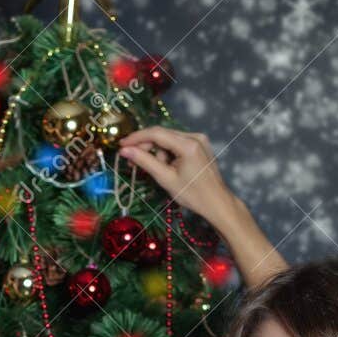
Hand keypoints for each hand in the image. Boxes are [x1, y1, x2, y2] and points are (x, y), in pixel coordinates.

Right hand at [116, 125, 235, 227]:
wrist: (216, 202)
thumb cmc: (192, 195)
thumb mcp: (165, 179)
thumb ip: (144, 161)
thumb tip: (125, 150)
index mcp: (188, 144)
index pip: (156, 133)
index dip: (136, 138)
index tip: (121, 145)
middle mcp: (195, 136)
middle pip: (162, 135)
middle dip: (146, 147)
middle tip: (131, 160)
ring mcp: (199, 139)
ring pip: (168, 139)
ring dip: (158, 152)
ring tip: (158, 171)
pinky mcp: (200, 144)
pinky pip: (177, 143)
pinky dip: (168, 153)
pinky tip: (167, 167)